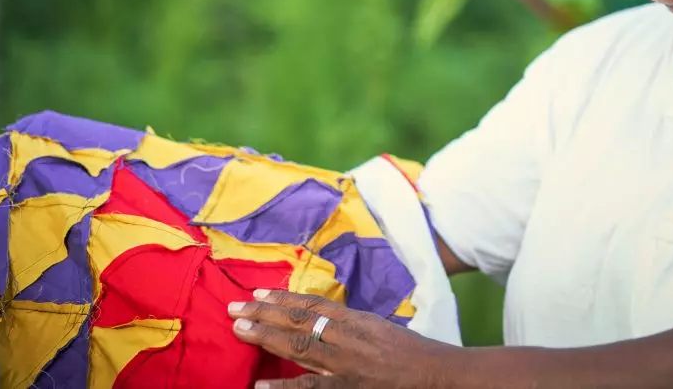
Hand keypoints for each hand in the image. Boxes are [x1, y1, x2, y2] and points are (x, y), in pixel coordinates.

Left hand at [229, 288, 458, 388]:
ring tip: (240, 329)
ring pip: (300, 346)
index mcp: (356, 320)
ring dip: (267, 337)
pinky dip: (284, 387)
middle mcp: (348, 337)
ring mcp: (347, 364)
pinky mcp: (349, 387)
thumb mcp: (380, 329)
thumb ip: (351, 326)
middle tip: (235, 308)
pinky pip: (311, 387)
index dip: (282, 299)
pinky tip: (260, 386)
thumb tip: (322, 320)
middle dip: (265, 313)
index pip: (311, 305)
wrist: (438, 374)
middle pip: (299, 321)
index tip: (257, 293)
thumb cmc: (412, 354)